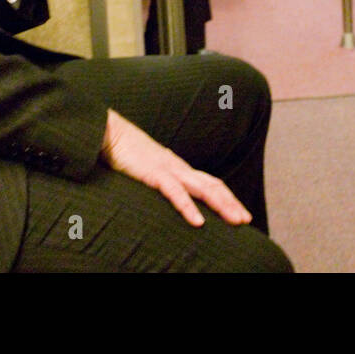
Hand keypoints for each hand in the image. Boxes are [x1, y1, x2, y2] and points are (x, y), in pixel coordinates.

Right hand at [100, 109, 251, 226]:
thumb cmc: (125, 153)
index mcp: (178, 167)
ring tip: (235, 220)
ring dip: (221, 205)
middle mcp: (178, 167)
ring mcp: (168, 169)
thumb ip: (160, 180)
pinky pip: (175, 192)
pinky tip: (198, 221)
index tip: (240, 213)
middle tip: (246, 220)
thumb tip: (168, 194)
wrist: (108, 132)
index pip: (209, 182)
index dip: (226, 197)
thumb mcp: (147, 170)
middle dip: (231, 203)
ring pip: (202, 188)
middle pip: (212, 185)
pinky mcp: (153, 173)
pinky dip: (188, 207)